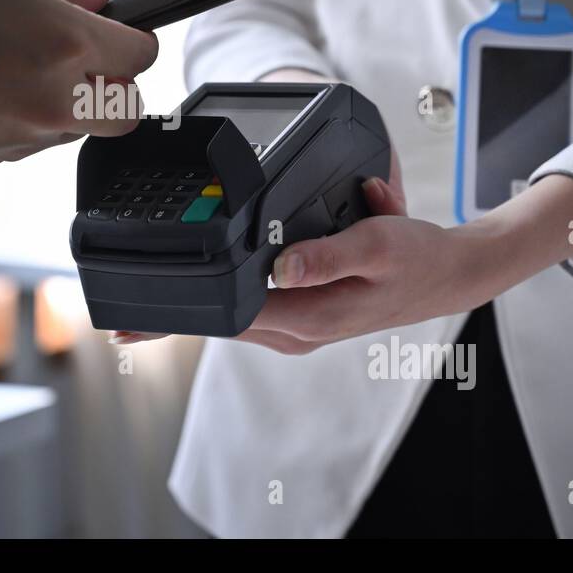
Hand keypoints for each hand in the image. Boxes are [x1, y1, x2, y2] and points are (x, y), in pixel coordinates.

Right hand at [0, 0, 158, 170]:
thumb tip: (98, 2)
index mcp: (64, 45)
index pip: (143, 54)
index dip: (133, 38)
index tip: (116, 29)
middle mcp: (58, 99)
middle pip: (129, 109)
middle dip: (117, 85)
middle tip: (84, 59)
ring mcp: (29, 137)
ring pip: (84, 129)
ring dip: (74, 104)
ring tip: (22, 69)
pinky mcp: (1, 159)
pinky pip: (39, 142)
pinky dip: (33, 121)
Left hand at [111, 144, 572, 352]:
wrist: (451, 273)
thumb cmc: (416, 257)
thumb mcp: (376, 243)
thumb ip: (325, 254)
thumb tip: (280, 264)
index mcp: (309, 317)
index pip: (230, 320)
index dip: (181, 318)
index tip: (138, 318)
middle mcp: (297, 328)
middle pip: (222, 322)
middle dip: (173, 318)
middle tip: (120, 316)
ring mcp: (299, 324)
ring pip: (235, 315)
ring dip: (196, 309)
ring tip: (147, 303)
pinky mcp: (302, 311)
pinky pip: (253, 305)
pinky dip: (226, 297)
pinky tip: (204, 289)